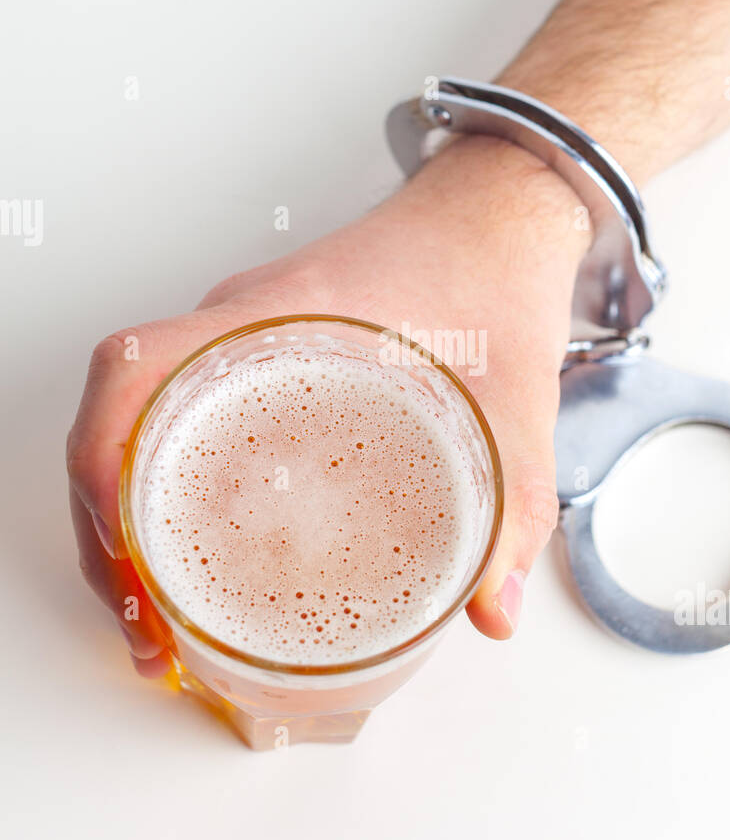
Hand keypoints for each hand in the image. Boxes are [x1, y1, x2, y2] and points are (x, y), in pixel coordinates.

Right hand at [68, 137, 586, 674]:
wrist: (499, 218)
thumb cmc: (493, 281)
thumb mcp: (515, 409)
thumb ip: (516, 511)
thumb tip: (493, 613)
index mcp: (285, 317)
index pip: (137, 372)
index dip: (103, 467)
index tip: (125, 554)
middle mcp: (245, 323)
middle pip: (117, 417)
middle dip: (107, 529)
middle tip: (144, 621)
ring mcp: (245, 336)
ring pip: (138, 422)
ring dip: (125, 514)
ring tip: (152, 608)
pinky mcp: (260, 355)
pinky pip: (177, 416)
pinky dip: (160, 485)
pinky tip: (188, 551)